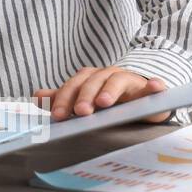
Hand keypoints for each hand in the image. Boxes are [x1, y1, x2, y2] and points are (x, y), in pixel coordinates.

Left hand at [32, 67, 172, 123]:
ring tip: (105, 102)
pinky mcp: (148, 88)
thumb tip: (36, 96)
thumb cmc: (107, 100)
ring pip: (117, 80)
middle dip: (85, 96)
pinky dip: (153, 85)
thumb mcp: (83, 100)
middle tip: (81, 112)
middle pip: (92, 82)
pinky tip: (155, 87)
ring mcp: (128, 80)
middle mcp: (106, 76)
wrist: (138, 97)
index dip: (63, 100)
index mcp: (89, 79)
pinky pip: (152, 86)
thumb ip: (62, 99)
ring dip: (110, 90)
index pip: (73, 86)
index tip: (57, 116)